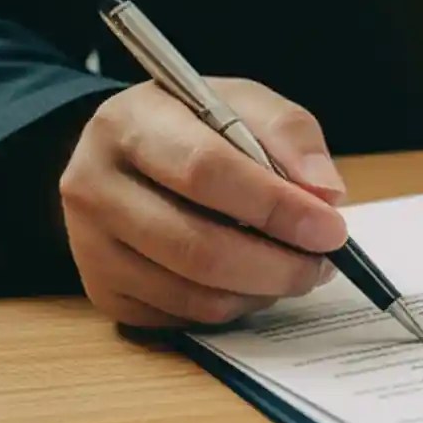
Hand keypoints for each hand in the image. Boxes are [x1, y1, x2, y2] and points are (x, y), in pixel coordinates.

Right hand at [59, 78, 348, 326]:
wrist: (130, 158)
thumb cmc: (195, 128)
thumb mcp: (243, 105)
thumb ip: (289, 135)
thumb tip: (325, 193)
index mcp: (129, 124)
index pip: (204, 171)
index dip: (276, 206)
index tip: (331, 228)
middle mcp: (93, 187)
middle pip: (197, 247)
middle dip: (278, 265)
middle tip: (324, 263)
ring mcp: (90, 247)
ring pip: (194, 293)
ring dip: (263, 291)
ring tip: (297, 269)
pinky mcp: (104, 292)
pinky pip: (183, 317)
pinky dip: (235, 307)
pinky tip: (254, 281)